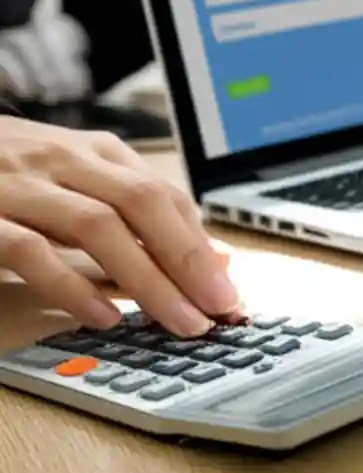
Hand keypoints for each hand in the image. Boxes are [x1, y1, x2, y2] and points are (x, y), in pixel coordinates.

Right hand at [0, 116, 238, 335]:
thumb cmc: (5, 179)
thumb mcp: (74, 187)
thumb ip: (134, 219)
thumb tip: (213, 259)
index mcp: (91, 151)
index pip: (164, 194)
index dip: (202, 244)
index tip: (229, 290)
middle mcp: (60, 160)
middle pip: (143, 203)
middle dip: (188, 260)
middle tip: (218, 308)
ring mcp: (17, 186)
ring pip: (97, 225)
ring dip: (146, 278)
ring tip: (177, 321)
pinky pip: (30, 250)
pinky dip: (70, 286)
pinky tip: (102, 317)